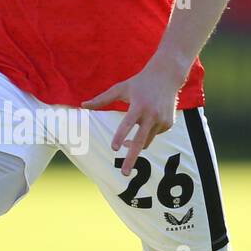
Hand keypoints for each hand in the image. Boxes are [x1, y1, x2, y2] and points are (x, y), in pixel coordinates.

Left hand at [82, 61, 180, 176]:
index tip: (114, 147)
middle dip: (132, 159)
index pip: (127, 124)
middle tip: (124, 174)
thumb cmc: (139, 82)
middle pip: (140, 141)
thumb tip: (82, 105)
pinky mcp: (168, 124)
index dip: (120, 136)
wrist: (167, 76)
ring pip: (145, 141)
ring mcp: (162, 121)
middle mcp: (152, 115)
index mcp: (139, 106)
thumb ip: (101, 99)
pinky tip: (149, 119)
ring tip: (126, 143)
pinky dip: (147, 133)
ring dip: (135, 144)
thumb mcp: (120, 88)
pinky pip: (153, 135)